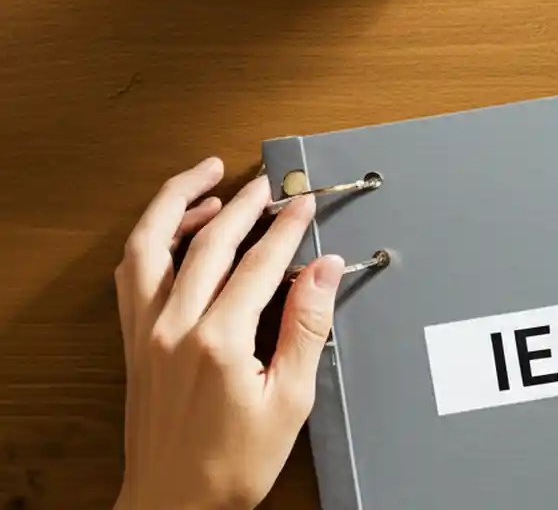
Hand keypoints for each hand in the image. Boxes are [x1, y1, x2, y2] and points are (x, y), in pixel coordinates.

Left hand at [114, 158, 344, 509]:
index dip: (286, 226)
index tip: (304, 203)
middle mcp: (173, 326)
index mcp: (218, 341)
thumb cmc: (230, 465)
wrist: (173, 504)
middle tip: (268, 185)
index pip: (259, 262)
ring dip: (178, 203)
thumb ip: (306, 327)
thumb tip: (324, 271)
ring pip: (151, 244)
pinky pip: (133, 271)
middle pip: (207, 241)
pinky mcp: (132, 341)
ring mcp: (145, 331)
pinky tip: (174, 231)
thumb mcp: (290, 400)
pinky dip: (153, 238)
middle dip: (243, 204)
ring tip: (208, 180)